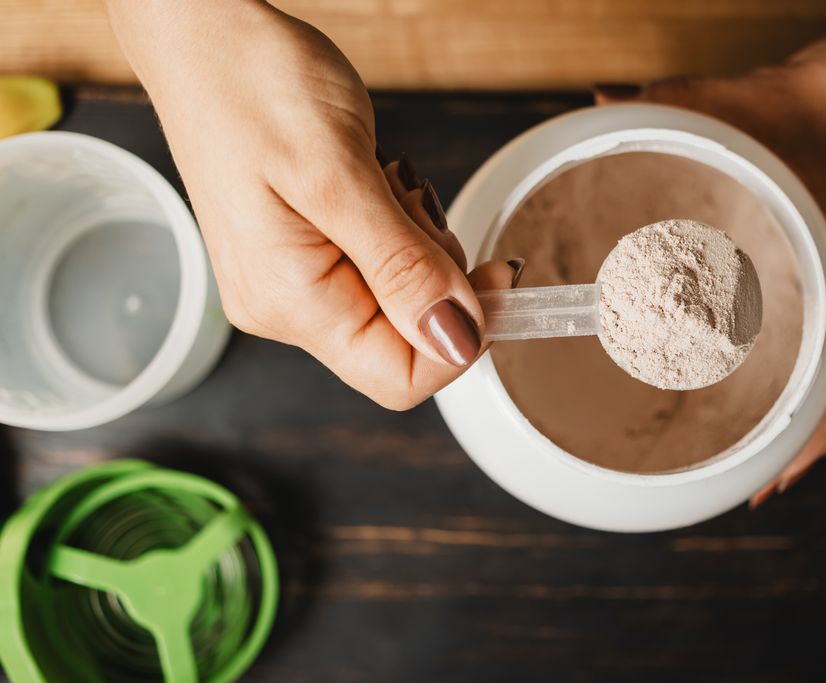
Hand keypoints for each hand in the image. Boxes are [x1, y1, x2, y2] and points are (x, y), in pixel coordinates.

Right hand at [106, 0, 518, 408]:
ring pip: (399, 297)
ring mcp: (292, 281)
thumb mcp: (339, 175)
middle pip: (405, 337)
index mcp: (290, 301)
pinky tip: (368, 181)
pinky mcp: (303, 253)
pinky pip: (379, 264)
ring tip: (380, 180)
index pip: (399, 377)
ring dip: (417, 241)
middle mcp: (286, 307)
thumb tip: (456, 339)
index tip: (495, 276)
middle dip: (436, 273)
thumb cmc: (250, 84)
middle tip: (410, 200)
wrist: (201, 34)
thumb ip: (402, 268)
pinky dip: (395, 226)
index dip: (462, 339)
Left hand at [596, 0, 825, 502]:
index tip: (766, 486)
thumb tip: (603, 104)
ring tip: (746, 431)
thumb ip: (677, 104)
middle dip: (786, 431)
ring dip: (793, 395)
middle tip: (742, 472)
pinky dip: (803, 349)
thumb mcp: (758, 103)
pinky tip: (767, 349)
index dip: (803, 443)